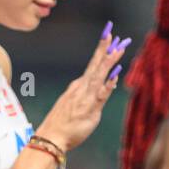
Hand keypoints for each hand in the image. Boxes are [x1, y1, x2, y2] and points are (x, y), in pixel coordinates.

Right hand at [37, 22, 129, 151]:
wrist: (51, 137)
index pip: (93, 64)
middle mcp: (82, 88)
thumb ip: (90, 97)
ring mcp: (85, 97)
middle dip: (105, 48)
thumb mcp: (77, 106)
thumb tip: (103, 87)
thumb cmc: (63, 125)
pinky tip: (115, 75)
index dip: (102, 50)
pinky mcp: (90, 109)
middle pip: (96, 64)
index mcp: (79, 86)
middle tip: (111, 31)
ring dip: (108, 61)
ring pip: (99, 75)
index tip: (109, 36)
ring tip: (118, 47)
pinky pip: (101, 95)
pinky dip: (108, 84)